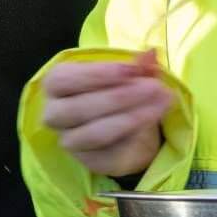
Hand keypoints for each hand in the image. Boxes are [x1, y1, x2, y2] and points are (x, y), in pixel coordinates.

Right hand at [40, 49, 173, 177]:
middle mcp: (54, 115)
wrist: (122, 129)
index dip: (98, 73)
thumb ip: (136, 65)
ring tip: (161, 101)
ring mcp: (70, 141)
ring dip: (133, 116)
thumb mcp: (125, 74)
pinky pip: (112, 151)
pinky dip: (136, 134)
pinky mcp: (91, 161)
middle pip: (79, 108)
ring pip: (96, 133)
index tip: (133, 69)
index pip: (64, 79)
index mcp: (55, 85)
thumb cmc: (113, 91)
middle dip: (120, 96)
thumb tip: (151, 54)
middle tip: (154, 86)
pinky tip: (155, 119)